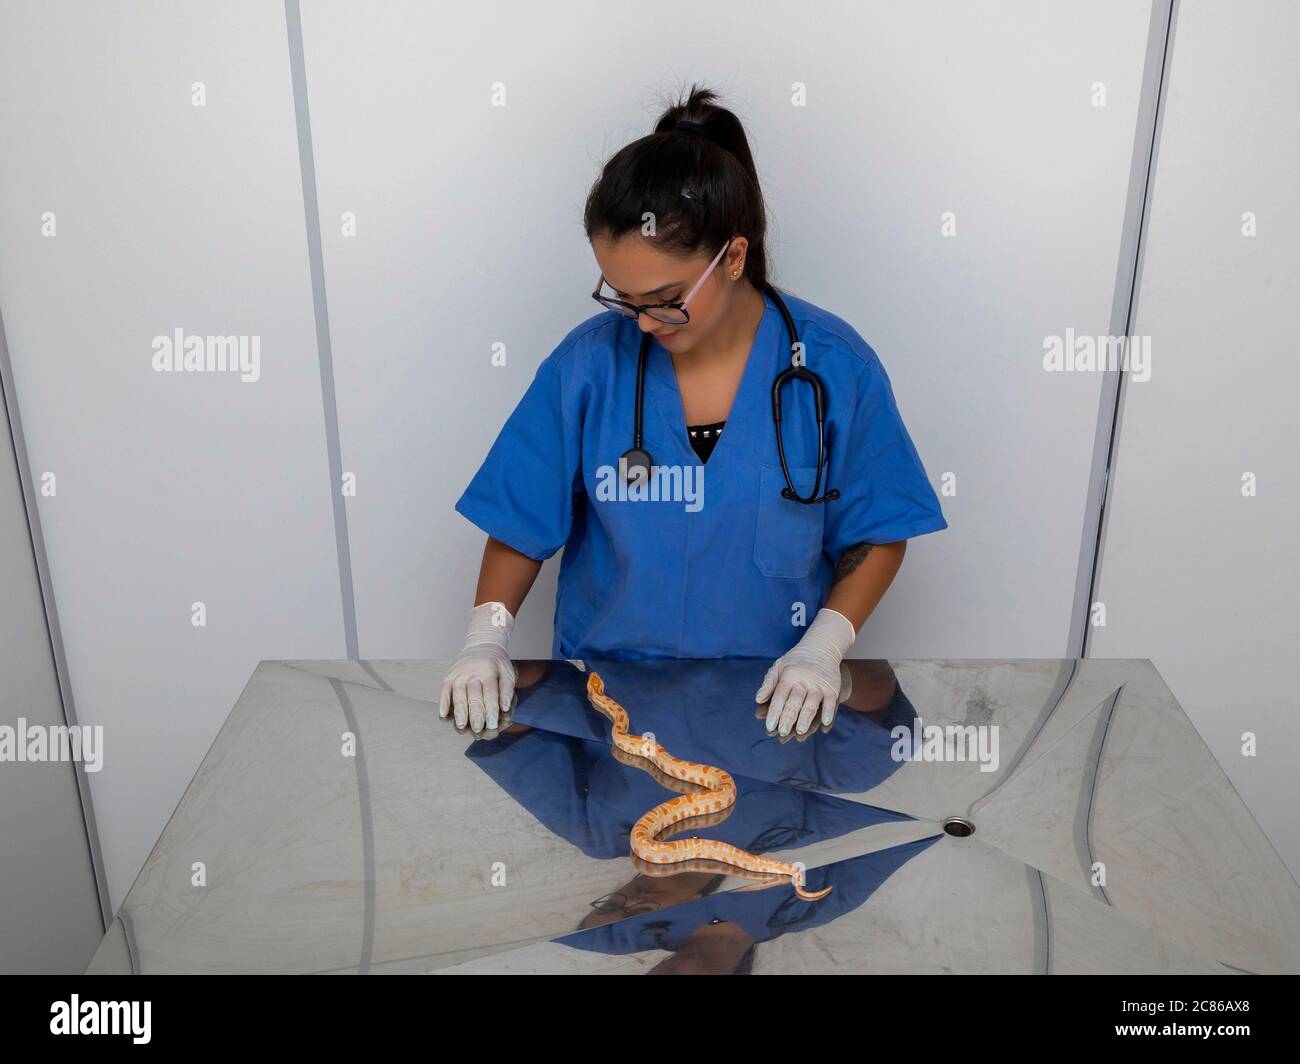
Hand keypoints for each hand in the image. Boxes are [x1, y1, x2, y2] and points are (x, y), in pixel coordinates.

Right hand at [439, 601, 516, 731]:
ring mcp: (458, 675)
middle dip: (476, 714)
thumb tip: (506, 708)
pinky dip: (443, 703)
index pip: (490, 692)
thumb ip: (508, 689)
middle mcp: (472, 673)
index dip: (491, 709)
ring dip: (460, 712)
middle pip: (473, 696)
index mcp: (488, 671)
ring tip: (462, 726)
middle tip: (478, 730)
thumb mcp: (508, 671)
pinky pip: (444, 691)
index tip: (493, 724)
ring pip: (458, 695)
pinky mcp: (448, 677)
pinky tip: (444, 716)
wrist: (481, 644)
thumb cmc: (497, 663)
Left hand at [756, 608, 855, 736]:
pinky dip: (829, 713)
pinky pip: (831, 703)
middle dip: (788, 718)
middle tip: (782, 732)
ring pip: (812, 704)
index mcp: (788, 676)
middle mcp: (804, 680)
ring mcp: (819, 685)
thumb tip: (758, 700)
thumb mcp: (779, 667)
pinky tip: (824, 725)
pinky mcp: (832, 688)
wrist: (821, 647)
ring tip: (800, 732)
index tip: (769, 726)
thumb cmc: (795, 662)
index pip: (780, 696)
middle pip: (795, 702)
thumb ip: (768, 683)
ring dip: (806, 718)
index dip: (774, 711)